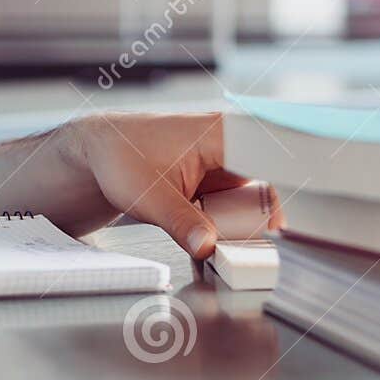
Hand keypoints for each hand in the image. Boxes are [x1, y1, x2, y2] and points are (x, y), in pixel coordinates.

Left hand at [58, 111, 282, 258]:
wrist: (101, 150)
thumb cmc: (120, 155)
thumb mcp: (149, 197)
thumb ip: (182, 223)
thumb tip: (208, 246)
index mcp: (219, 133)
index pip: (269, 159)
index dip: (278, 192)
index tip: (277, 224)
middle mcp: (228, 142)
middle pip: (266, 182)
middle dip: (260, 215)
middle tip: (251, 246)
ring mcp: (224, 159)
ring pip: (253, 195)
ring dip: (245, 220)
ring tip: (232, 242)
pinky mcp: (217, 175)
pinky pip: (237, 200)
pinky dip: (231, 219)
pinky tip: (218, 233)